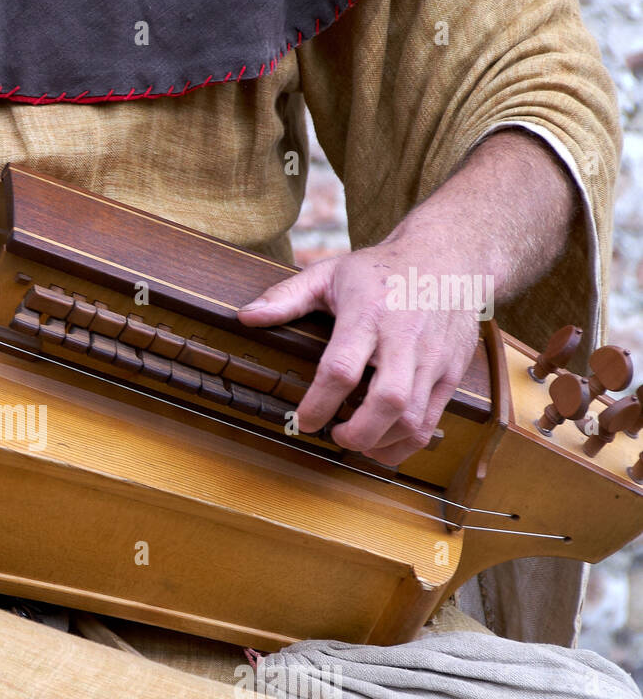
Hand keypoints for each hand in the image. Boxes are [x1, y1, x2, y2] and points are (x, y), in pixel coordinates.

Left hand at [237, 238, 481, 466]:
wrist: (449, 254)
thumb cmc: (380, 269)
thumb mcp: (330, 272)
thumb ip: (286, 297)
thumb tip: (245, 315)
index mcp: (368, 313)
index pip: (341, 369)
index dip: (318, 404)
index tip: (303, 421)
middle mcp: (405, 337)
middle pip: (388, 401)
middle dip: (358, 432)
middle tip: (336, 437)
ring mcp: (434, 356)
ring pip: (413, 417)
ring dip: (381, 442)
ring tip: (357, 442)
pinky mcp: (452, 370)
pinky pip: (433, 420)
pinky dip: (406, 443)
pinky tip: (383, 444)